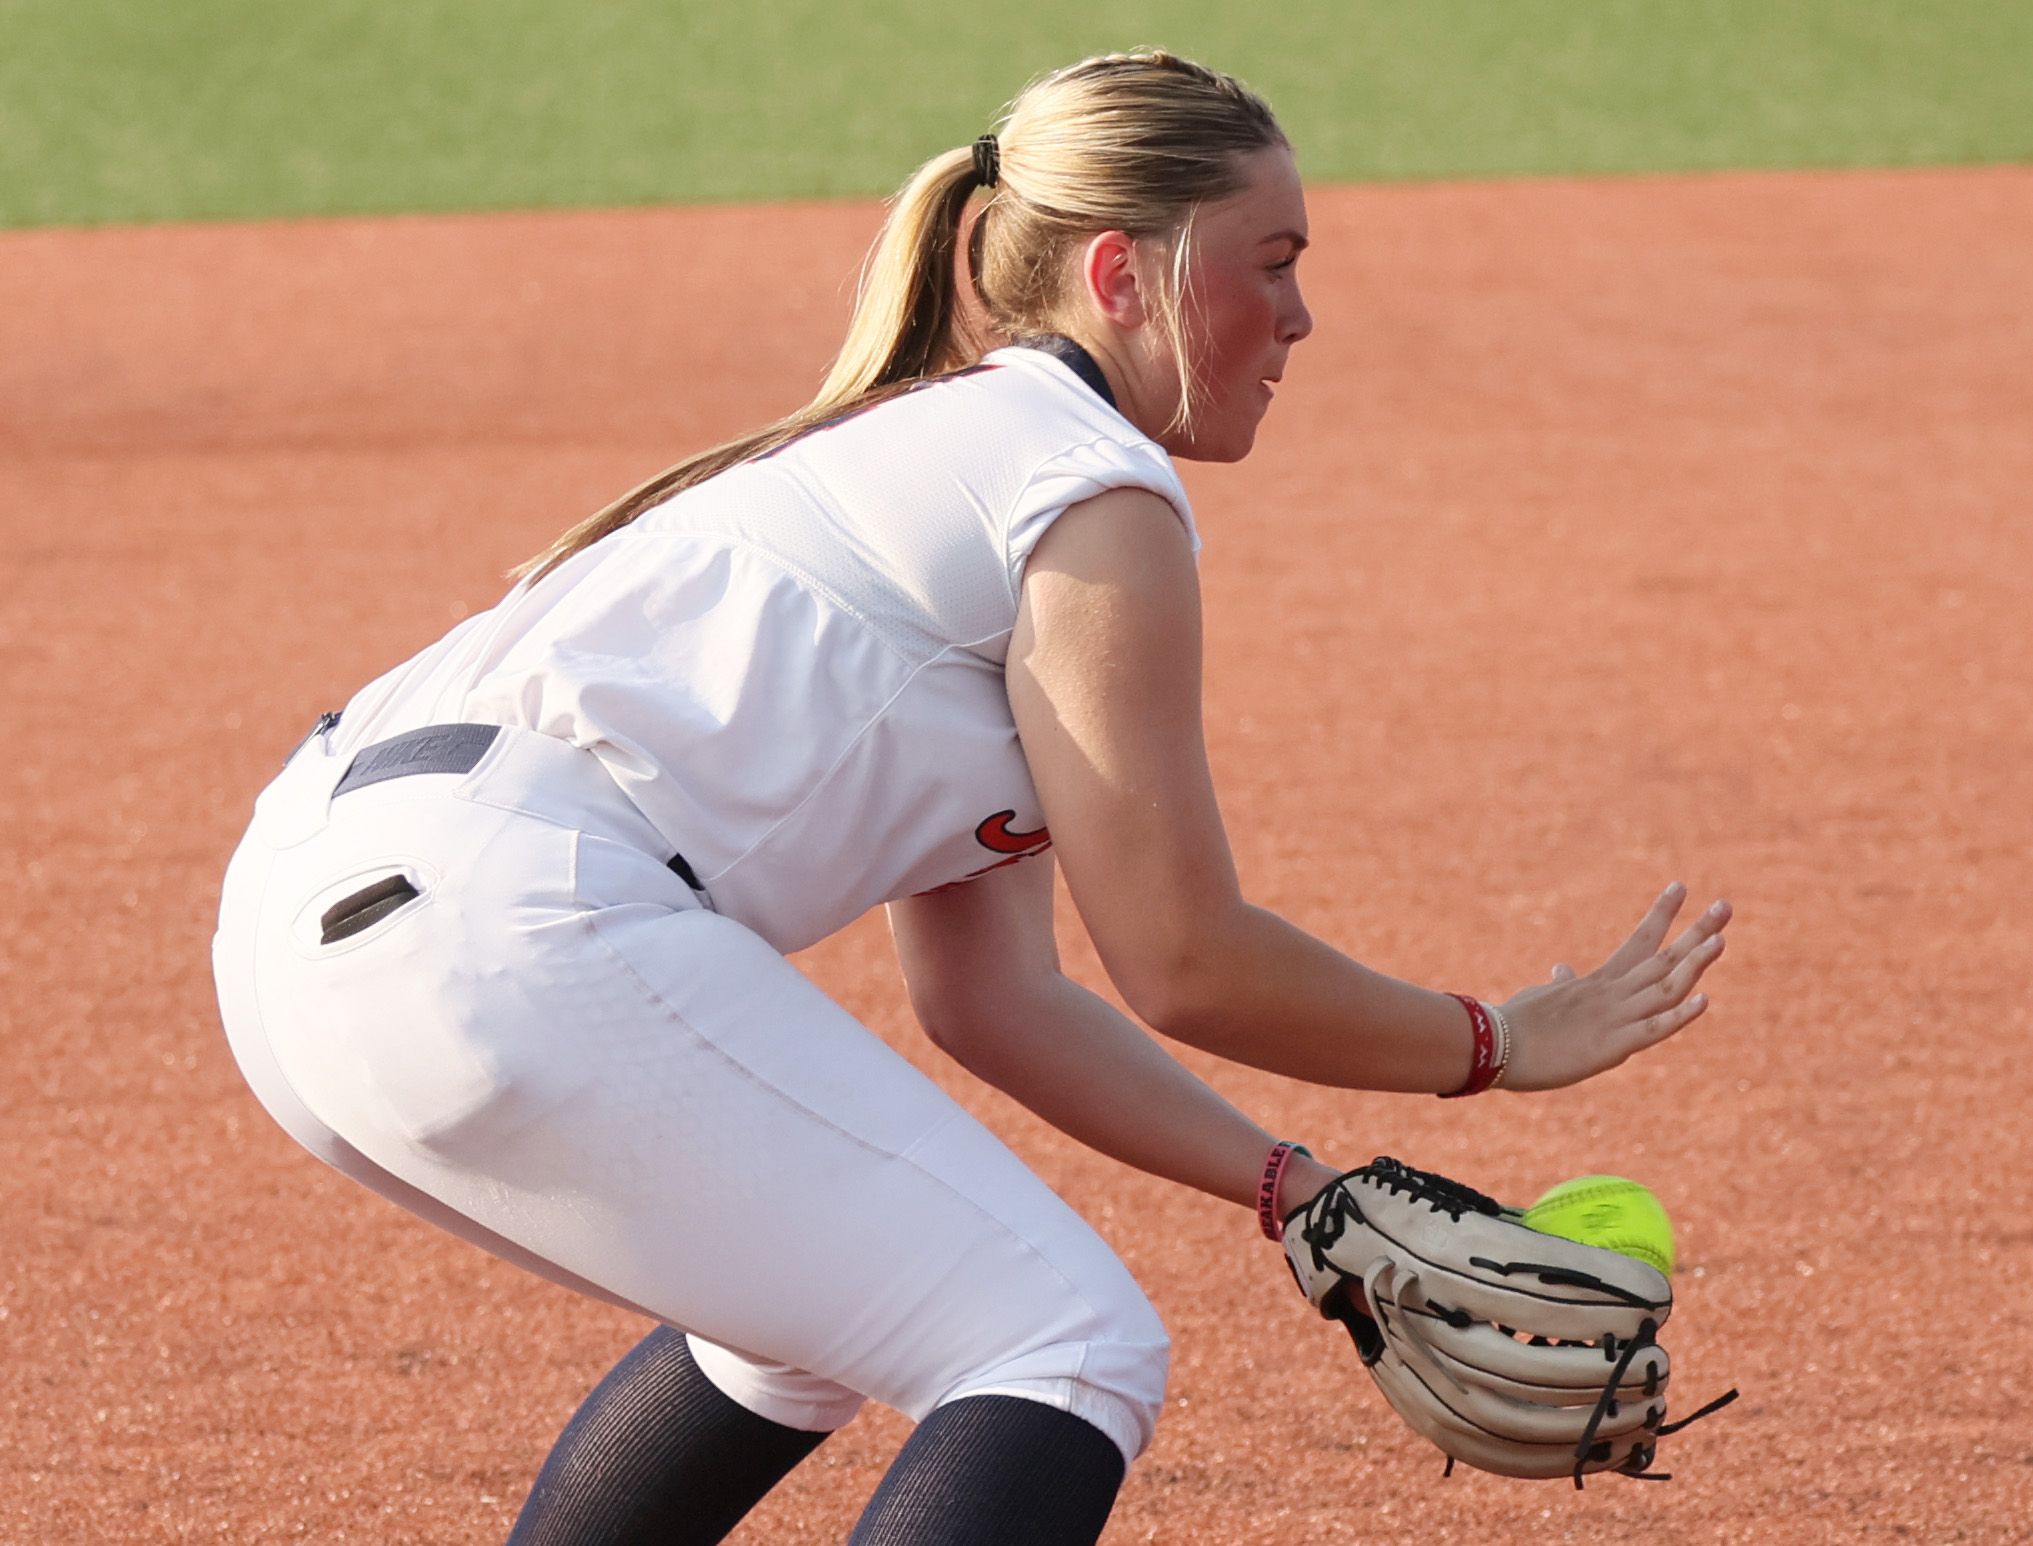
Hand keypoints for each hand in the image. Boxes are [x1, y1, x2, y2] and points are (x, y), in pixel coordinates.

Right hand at [1497, 884, 1728, 1090]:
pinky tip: (1704, 1000)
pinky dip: (1679, 1016)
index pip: (1638, 941)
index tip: (1681, 886)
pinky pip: (1652, 1029)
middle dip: (1696, 932)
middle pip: (1662, 958)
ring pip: (1663, 987)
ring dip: (1694, 963)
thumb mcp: (1541, 998)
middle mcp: (1612, 993)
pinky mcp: (1610, 1046)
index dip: (1662, 915)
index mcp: (1598, 983)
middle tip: (1726, 905)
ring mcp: (1614, 1017)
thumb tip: (1560, 969)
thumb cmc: (1514, 1022)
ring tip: (1721, 939)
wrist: (1491, 1043)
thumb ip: (1559, 985)